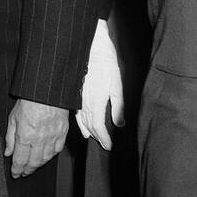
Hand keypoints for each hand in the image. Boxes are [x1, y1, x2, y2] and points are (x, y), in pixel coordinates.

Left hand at [4, 99, 68, 177]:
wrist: (48, 92)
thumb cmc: (29, 101)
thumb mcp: (13, 118)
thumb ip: (10, 138)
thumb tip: (8, 152)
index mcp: (25, 136)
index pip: (20, 160)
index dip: (17, 170)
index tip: (15, 174)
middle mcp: (40, 139)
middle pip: (34, 162)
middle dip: (28, 170)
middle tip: (24, 173)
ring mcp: (53, 136)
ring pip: (47, 158)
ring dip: (39, 164)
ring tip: (34, 165)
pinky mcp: (63, 132)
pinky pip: (58, 149)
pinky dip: (52, 155)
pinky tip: (47, 155)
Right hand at [75, 19, 124, 150]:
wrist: (92, 50)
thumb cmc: (108, 65)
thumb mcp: (118, 86)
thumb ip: (119, 107)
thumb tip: (121, 124)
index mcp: (96, 103)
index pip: (99, 128)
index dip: (104, 139)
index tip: (110, 146)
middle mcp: (85, 104)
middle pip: (90, 127)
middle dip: (98, 137)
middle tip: (105, 145)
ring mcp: (78, 100)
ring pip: (82, 122)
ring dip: (89, 132)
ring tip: (95, 139)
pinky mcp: (75, 95)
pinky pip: (76, 114)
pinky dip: (80, 123)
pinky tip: (82, 128)